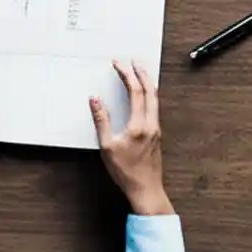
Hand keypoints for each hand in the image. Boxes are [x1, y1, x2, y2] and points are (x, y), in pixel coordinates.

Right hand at [90, 60, 173, 215]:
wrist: (146, 190)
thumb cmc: (126, 172)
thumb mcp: (107, 147)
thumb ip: (101, 121)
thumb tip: (95, 100)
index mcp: (139, 125)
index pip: (135, 91)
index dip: (127, 74)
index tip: (118, 64)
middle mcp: (151, 124)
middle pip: (151, 91)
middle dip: (142, 73)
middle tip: (133, 61)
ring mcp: (156, 130)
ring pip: (155, 99)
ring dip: (147, 83)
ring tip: (139, 73)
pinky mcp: (156, 135)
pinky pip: (155, 108)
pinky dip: (149, 95)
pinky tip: (143, 96)